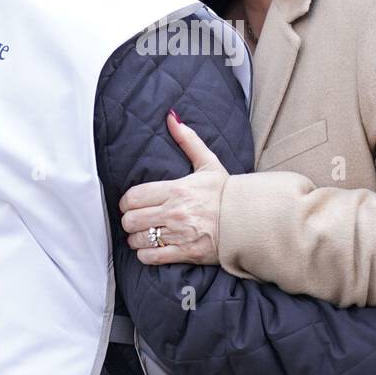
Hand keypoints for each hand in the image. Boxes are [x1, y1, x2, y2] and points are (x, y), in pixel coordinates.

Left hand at [119, 112, 227, 265]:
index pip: (133, 197)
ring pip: (139, 239)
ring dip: (136, 238)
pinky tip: (150, 249)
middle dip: (129, 221)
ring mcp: (179, 234)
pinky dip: (145, 255)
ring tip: (143, 235)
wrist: (249, 220)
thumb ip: (187, 140)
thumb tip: (172, 117)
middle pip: (131, 219)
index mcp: (176, 189)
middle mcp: (175, 212)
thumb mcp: (208, 162)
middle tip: (136, 220)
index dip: (126, 202)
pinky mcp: (186, 253)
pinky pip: (151, 257)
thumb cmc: (226, 193)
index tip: (130, 204)